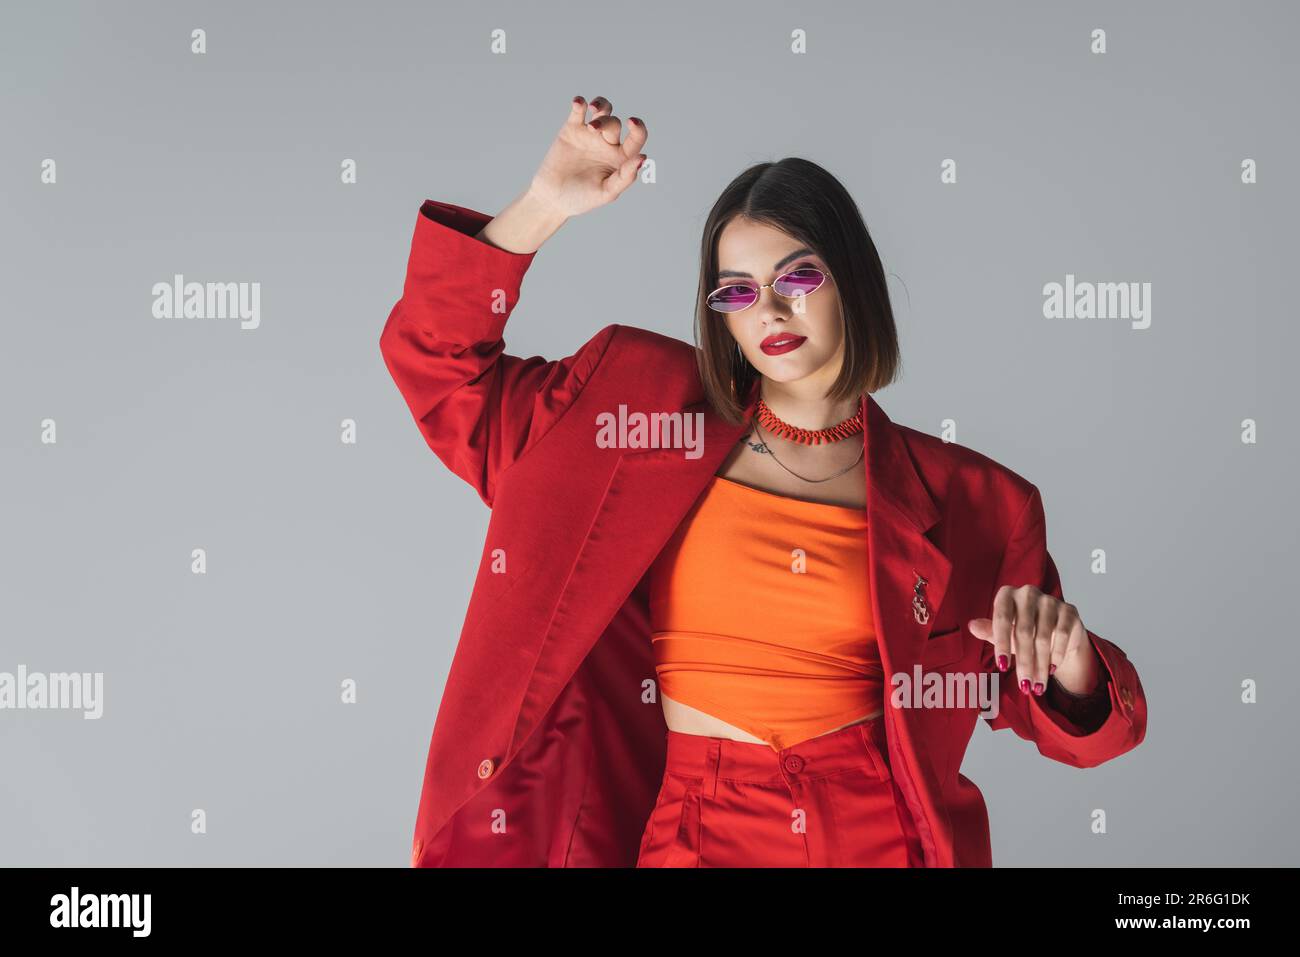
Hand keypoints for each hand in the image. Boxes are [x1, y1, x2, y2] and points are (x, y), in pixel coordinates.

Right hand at [527, 95, 647, 218]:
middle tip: (593, 129)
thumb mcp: (606, 193)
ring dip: (600, 106)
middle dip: (606, 122)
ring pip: (603, 111)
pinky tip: (578, 102)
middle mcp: (608, 144)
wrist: (552, 198)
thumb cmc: (582, 199)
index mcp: (620, 158)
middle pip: (615, 123)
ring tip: (591, 109)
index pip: (637, 139)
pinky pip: (579, 110)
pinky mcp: (572, 129)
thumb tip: (642, 157)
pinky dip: (580, 103)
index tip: (632, 122)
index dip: (638, 128)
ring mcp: (590, 135)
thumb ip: (625, 177)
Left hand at [967, 586, 1102, 698]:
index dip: (1002, 644)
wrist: (1055, 630)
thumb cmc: (1023, 631)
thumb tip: (972, 626)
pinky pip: (1061, 636)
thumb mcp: (1004, 632)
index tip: (1002, 667)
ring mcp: (1050, 600)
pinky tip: (1051, 670)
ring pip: (1043, 638)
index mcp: (1007, 595)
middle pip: (1024, 632)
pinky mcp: (1069, 610)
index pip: (1002, 620)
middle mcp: (1028, 593)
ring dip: (1040, 666)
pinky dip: (1056, 655)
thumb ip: (989, 630)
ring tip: (1037, 685)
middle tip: (1023, 685)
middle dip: (1024, 663)